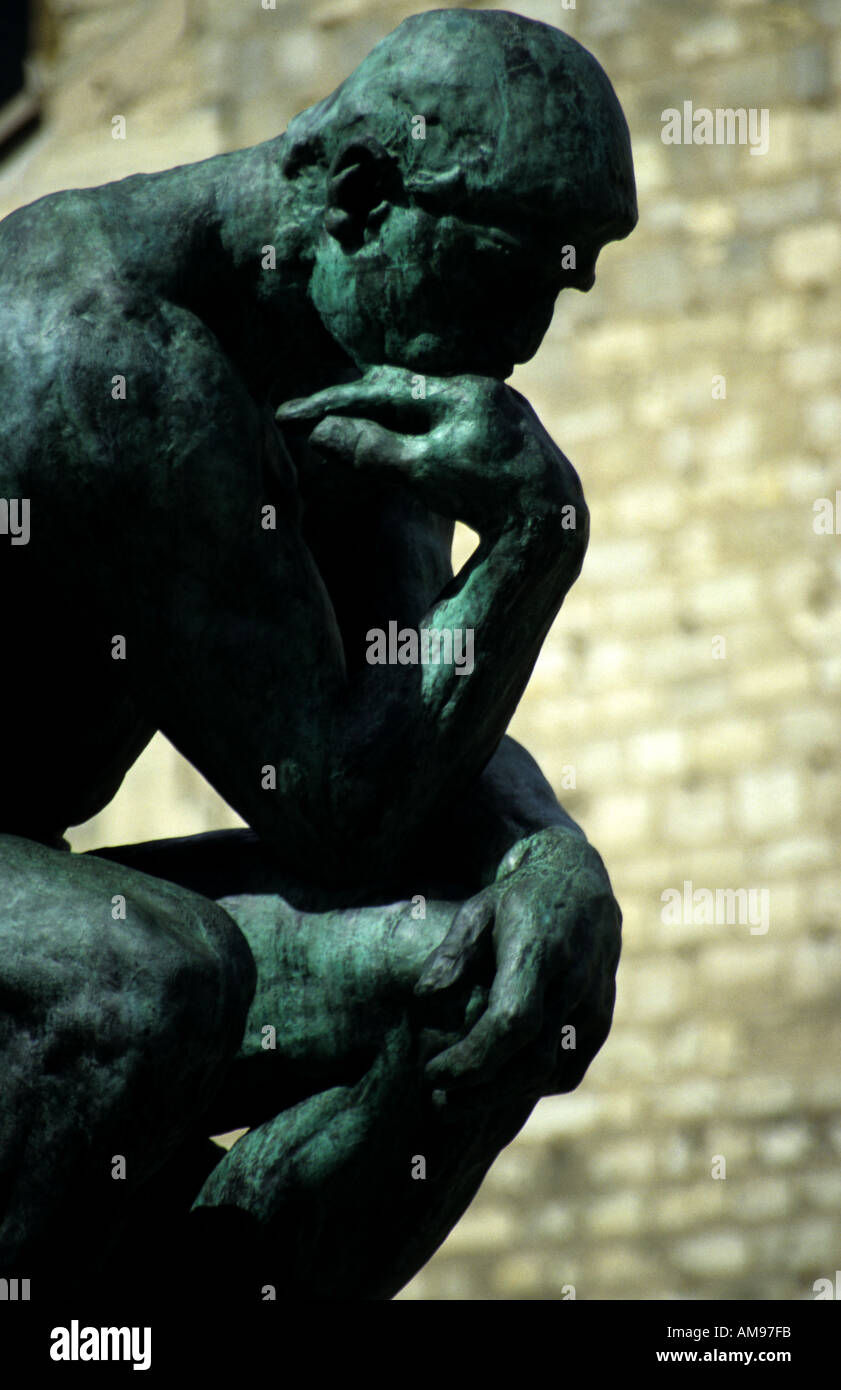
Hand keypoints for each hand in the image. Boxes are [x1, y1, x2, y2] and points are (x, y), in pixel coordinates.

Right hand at [277, 363, 584, 542]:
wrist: (550, 520)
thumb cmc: (485, 496)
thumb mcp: (422, 473)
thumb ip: (372, 449)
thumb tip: (319, 433)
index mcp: (459, 390)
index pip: (378, 389)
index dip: (330, 404)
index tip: (288, 415)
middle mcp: (480, 386)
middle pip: (399, 386)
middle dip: (349, 400)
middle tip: (303, 413)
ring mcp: (496, 404)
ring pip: (422, 400)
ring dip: (378, 410)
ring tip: (339, 422)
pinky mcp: (505, 425)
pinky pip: (443, 414)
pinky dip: (409, 422)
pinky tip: (395, 434)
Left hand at [414, 827, 620, 1106]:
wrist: (577, 880)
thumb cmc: (517, 897)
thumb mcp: (478, 911)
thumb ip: (452, 954)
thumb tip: (424, 998)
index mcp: (540, 954)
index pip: (510, 1023)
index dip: (471, 1058)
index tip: (432, 1073)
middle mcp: (573, 984)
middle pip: (531, 1062)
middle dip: (481, 1093)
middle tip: (438, 1102)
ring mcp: (593, 1005)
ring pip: (551, 1072)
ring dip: (503, 1095)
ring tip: (458, 1102)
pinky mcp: (600, 1018)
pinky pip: (570, 1068)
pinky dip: (534, 1083)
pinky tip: (499, 1084)